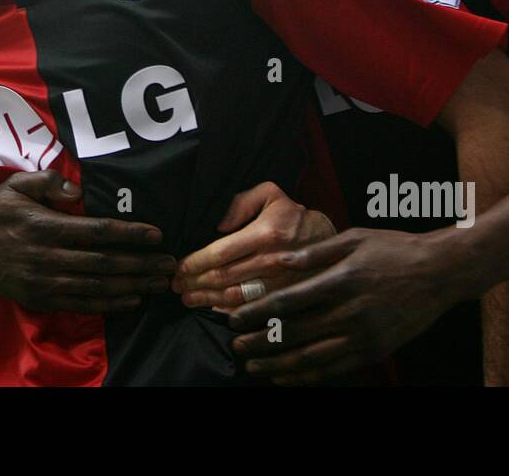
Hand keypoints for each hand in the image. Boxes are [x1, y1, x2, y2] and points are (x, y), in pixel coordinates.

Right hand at [0, 170, 177, 314]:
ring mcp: (44, 281)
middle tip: (170, 265)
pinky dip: (109, 304)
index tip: (157, 235)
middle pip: (105, 262)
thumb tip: (77, 192)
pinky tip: (131, 300)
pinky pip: (81, 304)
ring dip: (132, 286)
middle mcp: (48, 257)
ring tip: (158, 284)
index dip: (130, 234)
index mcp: (46, 227)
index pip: (98, 231)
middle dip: (141, 264)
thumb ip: (48, 182)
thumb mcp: (17, 184)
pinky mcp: (40, 298)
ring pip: (97, 287)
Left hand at [172, 182, 333, 311]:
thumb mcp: (272, 195)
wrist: (332, 245)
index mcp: (264, 234)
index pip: (220, 251)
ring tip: (188, 299)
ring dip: (206, 299)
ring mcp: (278, 285)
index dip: (195, 262)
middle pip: (222, 277)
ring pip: (233, 297)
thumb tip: (219, 225)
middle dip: (194, 283)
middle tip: (176, 286)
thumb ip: (241, 202)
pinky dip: (227, 312)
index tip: (179, 268)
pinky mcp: (285, 300)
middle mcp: (270, 261)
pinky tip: (211, 309)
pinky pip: (251, 310)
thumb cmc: (294, 217)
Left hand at [226, 226, 465, 383]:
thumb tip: (279, 260)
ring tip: (253, 366)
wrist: (440, 272)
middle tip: (235, 345)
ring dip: (278, 364)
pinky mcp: (375, 351)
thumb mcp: (354, 238)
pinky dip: (307, 376)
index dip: (257, 312)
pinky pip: (335, 369)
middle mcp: (351, 311)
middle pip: (294, 333)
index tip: (234, 318)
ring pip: (312, 357)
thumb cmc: (394, 249)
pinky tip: (287, 376)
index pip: (289, 301)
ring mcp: (364, 335)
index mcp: (342, 280)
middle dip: (260, 341)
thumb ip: (315, 252)